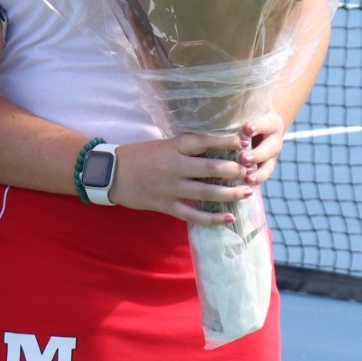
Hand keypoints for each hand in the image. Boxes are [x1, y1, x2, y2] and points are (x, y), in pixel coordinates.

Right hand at [111, 132, 260, 225]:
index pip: (203, 141)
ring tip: (247, 192)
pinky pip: (192, 214)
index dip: (224, 142)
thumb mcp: (162, 144)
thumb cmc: (139, 156)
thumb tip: (215, 148)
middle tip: (250, 170)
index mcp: (172, 147)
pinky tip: (227, 219)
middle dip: (233, 169)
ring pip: (205, 191)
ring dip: (229, 193)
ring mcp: (169, 187)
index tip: (243, 143)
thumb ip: (185, 147)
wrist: (111, 173)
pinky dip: (211, 218)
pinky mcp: (165, 205)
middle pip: (209, 167)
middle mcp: (173, 166)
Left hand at [242, 112, 287, 184]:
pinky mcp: (268, 165)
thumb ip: (237, 114)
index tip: (247, 129)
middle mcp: (274, 138)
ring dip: (258, 173)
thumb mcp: (247, 111)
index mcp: (270, 121)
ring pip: (268, 165)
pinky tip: (246, 184)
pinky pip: (264, 174)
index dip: (257, 126)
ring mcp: (272, 154)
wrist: (262, 123)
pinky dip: (256, 180)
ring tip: (248, 179)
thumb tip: (216, 114)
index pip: (264, 123)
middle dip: (256, 154)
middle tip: (243, 159)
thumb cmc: (248, 114)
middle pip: (269, 148)